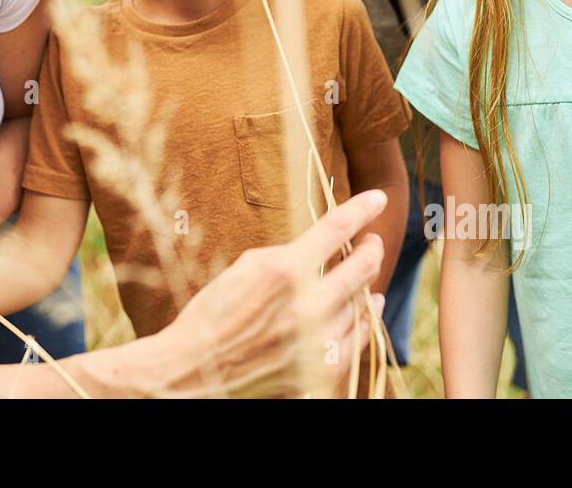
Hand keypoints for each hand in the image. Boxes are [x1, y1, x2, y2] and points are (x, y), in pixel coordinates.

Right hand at [156, 189, 388, 397]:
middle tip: (371, 241)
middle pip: (362, 266)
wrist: (194, 371)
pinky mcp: (320, 371)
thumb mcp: (247, 268)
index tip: (377, 199)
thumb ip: (289, 255)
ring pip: (362, 303)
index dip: (363, 209)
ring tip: (364, 272)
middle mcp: (308, 306)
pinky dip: (366, 319)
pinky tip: (368, 307)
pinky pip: (359, 338)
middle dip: (370, 247)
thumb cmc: (214, 314)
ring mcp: (317, 342)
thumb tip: (322, 244)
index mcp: (285, 271)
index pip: (338, 229)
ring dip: (366, 284)